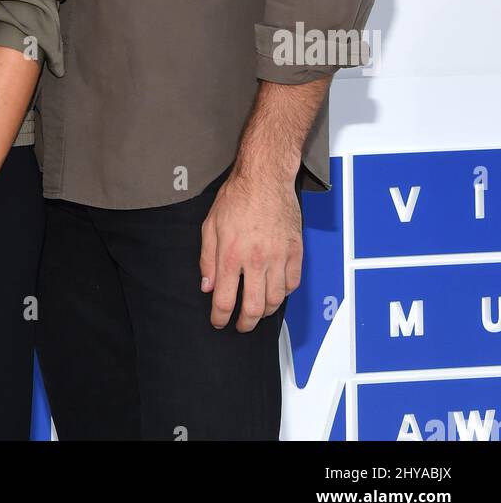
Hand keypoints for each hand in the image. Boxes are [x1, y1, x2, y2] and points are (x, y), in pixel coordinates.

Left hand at [198, 170, 302, 330]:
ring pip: (275, 300)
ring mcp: (278, 257)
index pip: (225, 300)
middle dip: (245, 323)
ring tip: (258, 310)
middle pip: (254, 308)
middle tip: (241, 325)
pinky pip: (292, 284)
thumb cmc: (237, 197)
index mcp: (231, 254)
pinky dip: (284, 293)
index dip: (220, 317)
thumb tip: (208, 286)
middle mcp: (256, 260)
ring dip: (265, 311)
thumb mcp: (210, 225)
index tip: (219, 321)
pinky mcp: (295, 252)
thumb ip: (207, 259)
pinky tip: (275, 291)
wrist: (265, 177)